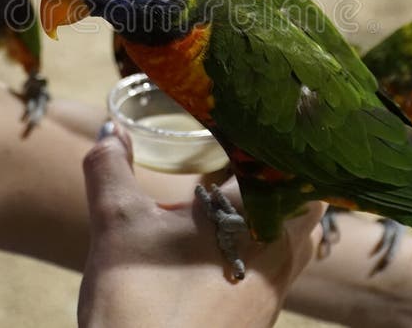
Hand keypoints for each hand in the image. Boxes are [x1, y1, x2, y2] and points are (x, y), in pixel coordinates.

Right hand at [77, 123, 324, 327]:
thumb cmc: (140, 298)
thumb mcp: (118, 224)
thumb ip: (110, 168)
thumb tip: (107, 131)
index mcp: (261, 218)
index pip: (293, 159)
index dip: (282, 129)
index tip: (260, 104)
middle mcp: (282, 251)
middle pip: (304, 194)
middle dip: (279, 169)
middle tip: (244, 145)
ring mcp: (275, 288)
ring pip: (293, 231)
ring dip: (270, 205)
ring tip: (233, 185)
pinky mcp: (260, 314)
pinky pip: (276, 261)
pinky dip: (259, 239)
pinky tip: (221, 235)